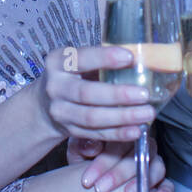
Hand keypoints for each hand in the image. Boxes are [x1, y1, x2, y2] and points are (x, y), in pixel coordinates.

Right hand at [40, 45, 157, 141]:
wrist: (45, 103)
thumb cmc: (72, 75)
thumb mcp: (78, 61)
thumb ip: (102, 59)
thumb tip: (142, 59)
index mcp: (58, 62)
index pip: (81, 58)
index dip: (105, 58)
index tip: (129, 57)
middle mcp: (56, 87)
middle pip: (86, 93)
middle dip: (118, 95)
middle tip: (144, 94)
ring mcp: (61, 111)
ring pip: (92, 117)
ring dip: (122, 117)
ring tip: (147, 113)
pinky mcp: (70, 131)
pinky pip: (96, 134)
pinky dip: (118, 133)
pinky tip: (136, 129)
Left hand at [68, 136, 173, 191]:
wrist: (94, 176)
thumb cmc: (86, 159)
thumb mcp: (78, 151)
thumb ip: (82, 146)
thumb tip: (91, 146)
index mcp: (122, 133)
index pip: (116, 143)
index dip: (102, 162)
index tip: (87, 179)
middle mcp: (141, 145)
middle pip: (136, 155)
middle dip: (117, 174)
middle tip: (100, 189)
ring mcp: (153, 161)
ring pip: (154, 167)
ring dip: (141, 181)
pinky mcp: (162, 178)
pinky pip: (169, 182)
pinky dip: (166, 189)